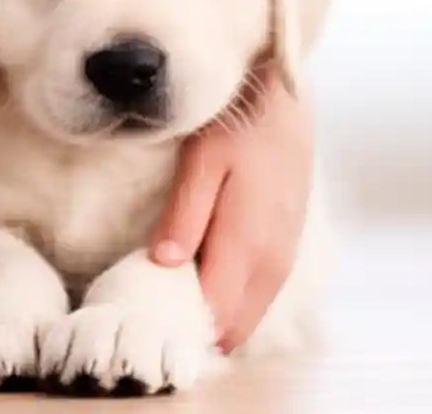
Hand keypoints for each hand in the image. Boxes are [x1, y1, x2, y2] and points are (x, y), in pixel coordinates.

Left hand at [149, 67, 313, 352]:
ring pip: (249, 313)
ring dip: (215, 317)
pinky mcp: (286, 247)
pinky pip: (258, 294)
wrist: (288, 102)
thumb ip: (184, 216)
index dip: (180, 325)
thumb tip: (161, 264)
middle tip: (151, 319)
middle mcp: (273, 261)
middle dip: (195, 330)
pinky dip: (231, 301)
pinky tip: (200, 286)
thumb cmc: (238, 125)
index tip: (143, 321)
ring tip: (170, 306)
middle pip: (235, 326)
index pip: (215, 314)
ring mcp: (284, 256)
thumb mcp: (202, 162)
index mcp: (248, 244)